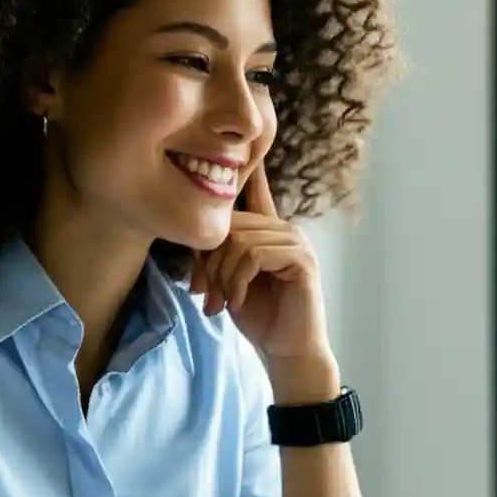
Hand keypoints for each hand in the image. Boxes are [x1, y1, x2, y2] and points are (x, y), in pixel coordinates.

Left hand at [189, 163, 329, 361]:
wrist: (286, 350)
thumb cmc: (257, 316)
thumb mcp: (227, 280)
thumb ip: (216, 256)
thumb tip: (195, 243)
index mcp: (267, 232)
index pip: (256, 193)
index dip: (251, 171)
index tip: (249, 145)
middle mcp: (283, 229)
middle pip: (230, 224)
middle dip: (209, 262)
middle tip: (205, 294)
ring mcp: (295, 241)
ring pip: (239, 240)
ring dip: (222, 276)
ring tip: (222, 302)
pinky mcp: (301, 259)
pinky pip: (255, 255)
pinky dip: (238, 281)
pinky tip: (237, 301)